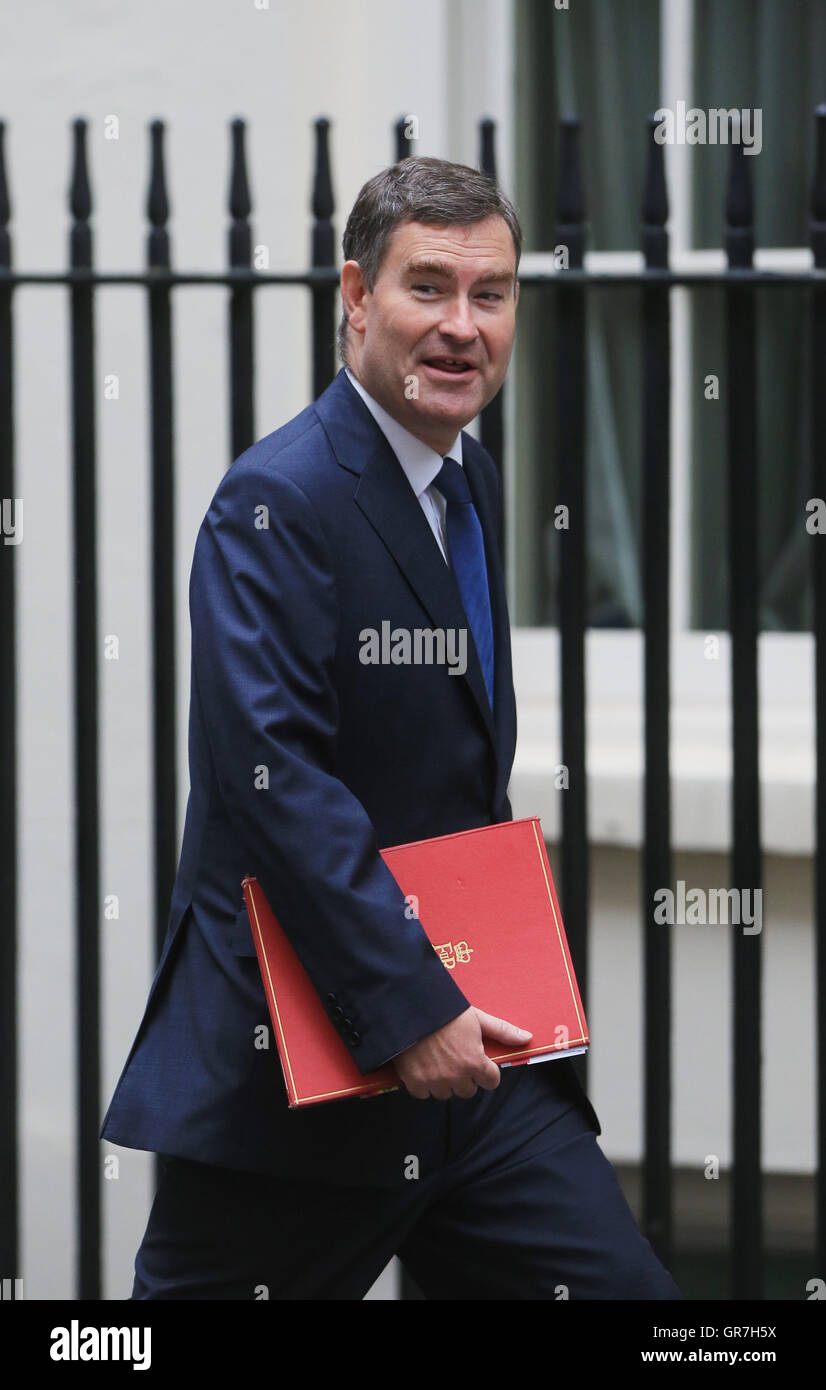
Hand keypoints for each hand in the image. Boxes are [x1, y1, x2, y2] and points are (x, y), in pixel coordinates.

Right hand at [393, 1005, 532, 1099]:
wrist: (411, 1008)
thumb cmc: (447, 1012)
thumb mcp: (478, 1018)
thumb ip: (502, 1031)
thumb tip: (527, 1038)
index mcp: (475, 1062)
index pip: (491, 1082)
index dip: (486, 1070)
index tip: (477, 1060)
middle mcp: (456, 1076)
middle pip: (468, 1090)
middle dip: (465, 1076)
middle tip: (455, 1057)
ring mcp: (434, 1081)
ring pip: (446, 1093)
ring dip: (444, 1081)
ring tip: (438, 1060)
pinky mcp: (414, 1082)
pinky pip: (424, 1094)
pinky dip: (423, 1083)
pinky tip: (423, 1066)